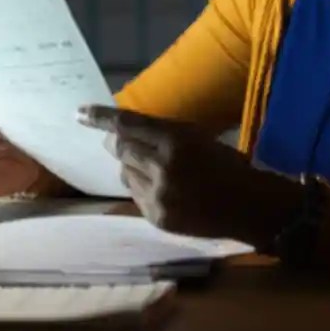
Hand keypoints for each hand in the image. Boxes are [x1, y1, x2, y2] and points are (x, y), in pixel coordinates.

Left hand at [77, 104, 294, 243]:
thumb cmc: (226, 165)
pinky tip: (165, 190)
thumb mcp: (197, 137)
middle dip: (120, 145)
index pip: (128, 124)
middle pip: (121, 149)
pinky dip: (143, 189)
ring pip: (124, 174)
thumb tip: (121, 131)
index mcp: (176, 140)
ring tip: (158, 171)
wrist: (250, 207)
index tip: (79, 113)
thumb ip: (161, 134)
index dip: (101, 117)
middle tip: (129, 144)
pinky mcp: (157, 217)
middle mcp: (162, 167)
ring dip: (133, 168)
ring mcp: (158, 195)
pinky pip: (135, 196)